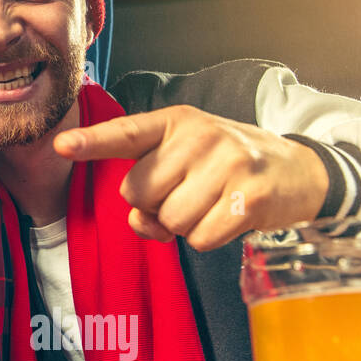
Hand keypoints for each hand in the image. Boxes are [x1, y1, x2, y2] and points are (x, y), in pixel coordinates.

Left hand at [53, 105, 328, 251]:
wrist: (299, 171)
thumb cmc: (227, 167)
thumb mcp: (186, 160)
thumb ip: (149, 186)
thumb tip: (139, 223)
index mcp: (175, 122)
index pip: (125, 133)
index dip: (91, 142)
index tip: (60, 146)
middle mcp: (199, 136)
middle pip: (138, 193)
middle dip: (157, 204)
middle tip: (190, 192)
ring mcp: (228, 163)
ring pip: (169, 219)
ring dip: (185, 224)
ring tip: (212, 203)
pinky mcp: (250, 197)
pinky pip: (200, 238)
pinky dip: (210, 238)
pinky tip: (229, 216)